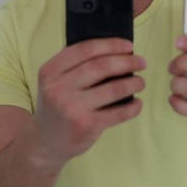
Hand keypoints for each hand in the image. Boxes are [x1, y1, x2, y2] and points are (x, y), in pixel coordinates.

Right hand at [34, 38, 145, 165]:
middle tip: (141, 62)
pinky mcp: (86, 126)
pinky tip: (137, 103)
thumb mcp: (54, 81)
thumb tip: (116, 51)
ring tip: (141, 81)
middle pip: (101, 66)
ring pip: (113, 88)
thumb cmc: (57, 105)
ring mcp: (72, 108)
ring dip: (133, 83)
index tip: (129, 45)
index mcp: (50, 71)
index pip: (84, 49)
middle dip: (126, 62)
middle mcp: (58, 88)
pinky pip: (117, 113)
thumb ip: (75, 65)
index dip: (111, 45)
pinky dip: (132, 107)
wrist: (44, 141)